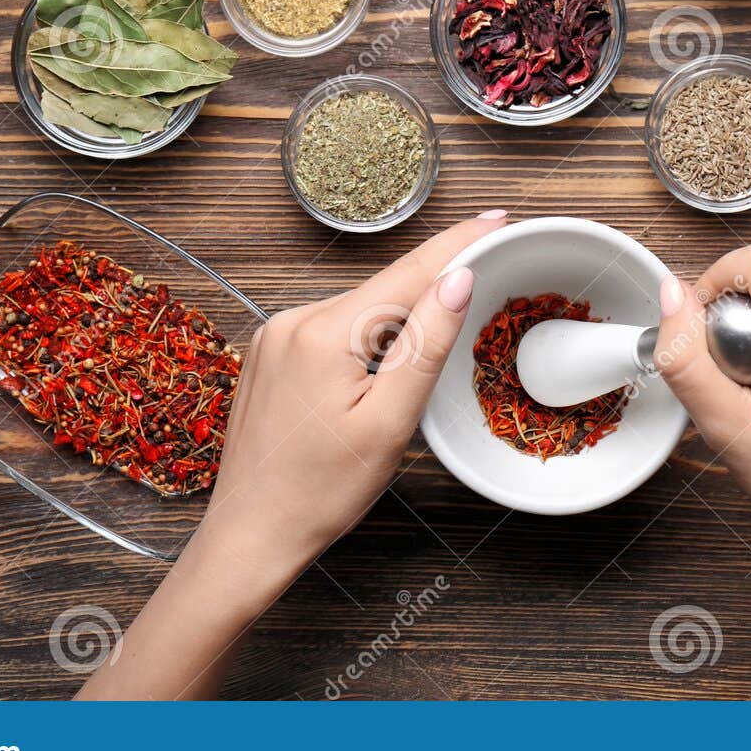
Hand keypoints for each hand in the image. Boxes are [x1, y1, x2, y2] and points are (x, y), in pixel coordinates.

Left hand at [79, 212, 504, 698]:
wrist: (251, 534)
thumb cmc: (320, 493)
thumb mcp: (389, 423)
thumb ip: (426, 345)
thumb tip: (457, 279)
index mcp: (324, 333)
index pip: (408, 272)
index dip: (459, 242)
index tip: (498, 216)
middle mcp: (293, 321)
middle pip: (383, 288)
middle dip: (434, 279)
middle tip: (488, 258)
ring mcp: (276, 336)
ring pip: (359, 309)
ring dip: (400, 312)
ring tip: (445, 314)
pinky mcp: (271, 354)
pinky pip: (333, 329)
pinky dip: (367, 333)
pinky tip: (387, 354)